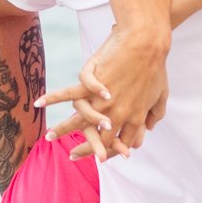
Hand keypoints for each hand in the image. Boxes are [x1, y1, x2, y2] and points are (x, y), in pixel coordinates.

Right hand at [38, 19, 169, 162]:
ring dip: (64, 130)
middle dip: (86, 150)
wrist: (146, 45)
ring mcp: (102, 101)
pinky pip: (69, 93)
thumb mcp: (162, 95)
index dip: (111, 151)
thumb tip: (149, 128)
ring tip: (49, 137)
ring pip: (80, 121)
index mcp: (134, 118)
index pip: (121, 143)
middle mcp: (116, 114)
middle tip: (72, 156)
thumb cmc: (156, 68)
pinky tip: (39, 103)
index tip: (102, 157)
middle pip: (100, 139)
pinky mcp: (92, 85)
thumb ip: (155, 114)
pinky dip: (53, 97)